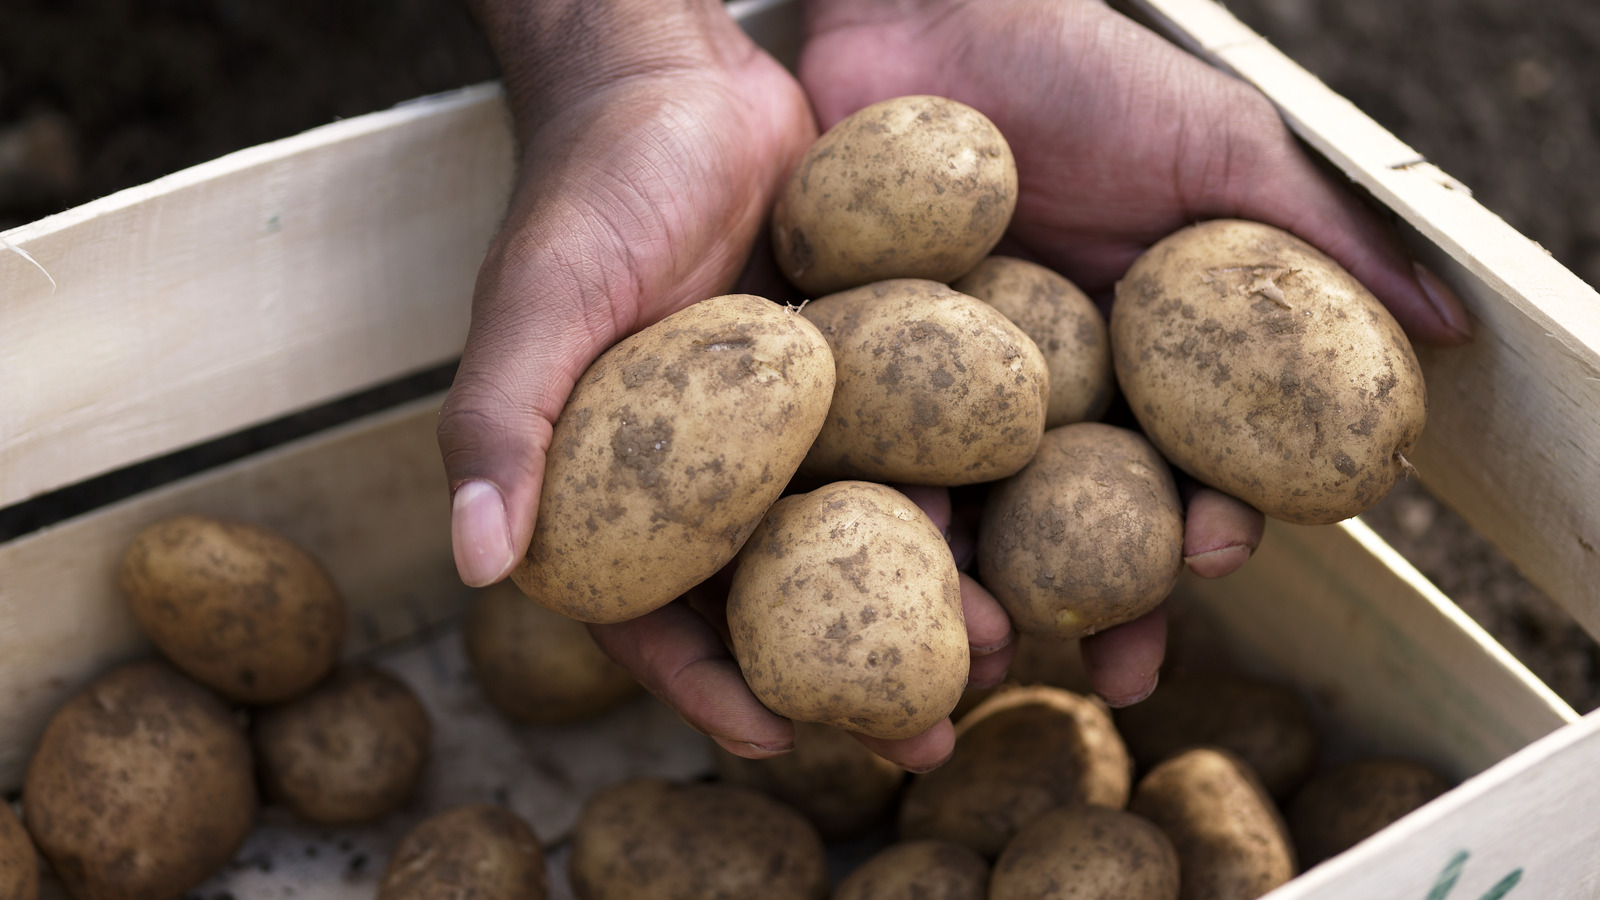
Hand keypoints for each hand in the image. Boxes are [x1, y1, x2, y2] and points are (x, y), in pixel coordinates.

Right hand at [438, 0, 1007, 769]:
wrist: (682, 74)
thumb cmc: (593, 183)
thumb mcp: (539, 298)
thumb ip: (499, 422)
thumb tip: (474, 564)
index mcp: (605, 483)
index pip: (646, 616)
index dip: (705, 687)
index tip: (779, 741)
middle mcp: (696, 472)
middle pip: (769, 600)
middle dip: (842, 675)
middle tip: (924, 733)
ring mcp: (777, 429)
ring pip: (847, 539)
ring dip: (915, 600)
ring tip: (996, 646)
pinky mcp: (844, 376)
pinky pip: (897, 451)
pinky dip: (946, 496)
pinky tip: (1011, 532)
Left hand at [798, 0, 1470, 705]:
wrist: (922, 6)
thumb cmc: (1078, 67)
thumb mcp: (1215, 145)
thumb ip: (1318, 239)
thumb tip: (1444, 333)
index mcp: (1135, 362)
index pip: (1183, 469)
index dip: (1206, 524)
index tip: (1217, 554)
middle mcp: (1040, 394)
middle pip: (1077, 525)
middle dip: (1100, 604)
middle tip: (1112, 670)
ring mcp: (937, 391)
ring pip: (968, 514)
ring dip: (984, 592)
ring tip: (987, 645)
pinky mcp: (844, 373)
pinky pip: (859, 457)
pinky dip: (871, 515)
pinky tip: (885, 558)